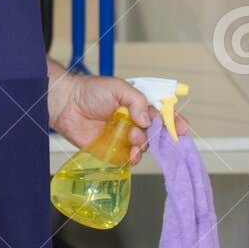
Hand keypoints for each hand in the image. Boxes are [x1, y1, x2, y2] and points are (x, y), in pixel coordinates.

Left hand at [47, 73, 188, 166]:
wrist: (66, 104)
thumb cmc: (90, 91)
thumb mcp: (118, 88)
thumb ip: (137, 101)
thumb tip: (147, 120)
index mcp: (139, 106)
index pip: (162, 115)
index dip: (174, 122)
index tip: (182, 128)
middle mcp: (134, 123)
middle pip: (156, 134)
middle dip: (158, 135)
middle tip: (149, 131)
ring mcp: (124, 138)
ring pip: (144, 147)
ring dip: (143, 144)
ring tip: (132, 136)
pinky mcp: (113, 151)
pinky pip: (129, 159)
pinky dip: (133, 158)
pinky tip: (129, 153)